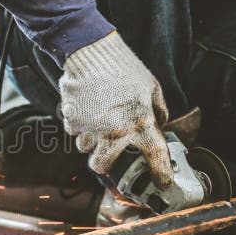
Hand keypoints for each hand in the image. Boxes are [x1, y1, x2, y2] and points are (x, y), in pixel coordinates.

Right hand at [59, 32, 173, 187]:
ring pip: (85, 150)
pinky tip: (85, 111)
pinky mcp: (72, 121)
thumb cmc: (124, 67)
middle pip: (103, 166)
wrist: (92, 51)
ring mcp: (91, 129)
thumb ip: (159, 111)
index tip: (162, 183)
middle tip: (107, 155)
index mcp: (140, 123)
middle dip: (104, 164)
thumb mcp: (152, 87)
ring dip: (90, 142)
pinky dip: (79, 127)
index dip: (161, 174)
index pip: (155, 157)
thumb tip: (160, 126)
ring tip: (95, 124)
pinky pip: (74, 133)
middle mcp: (115, 131)